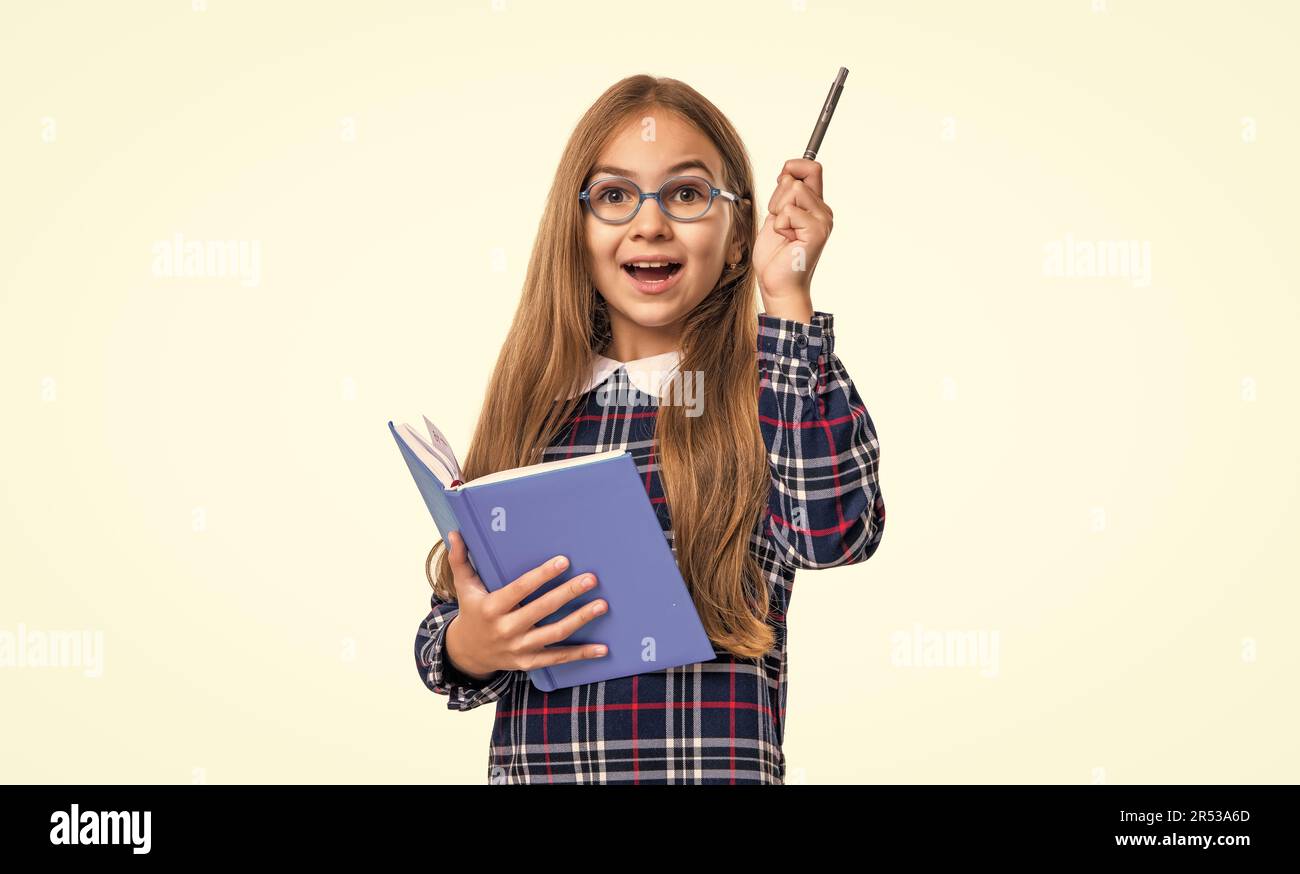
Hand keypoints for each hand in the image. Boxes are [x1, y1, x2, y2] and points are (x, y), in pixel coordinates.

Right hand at [443, 530, 608, 678]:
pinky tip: (602, 648)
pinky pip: (558, 658)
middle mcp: (506, 629)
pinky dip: (581, 654)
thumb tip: (455, 534)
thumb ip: (460, 560)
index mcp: (492, 607)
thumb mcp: (464, 587)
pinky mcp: (529, 662)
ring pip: (555, 633)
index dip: (542, 575)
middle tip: (591, 578)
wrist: (467, 653)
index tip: (564, 561)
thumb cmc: (472, 612)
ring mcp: (519, 648)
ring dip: (580, 619)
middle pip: (542, 609)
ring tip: (601, 605)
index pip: (521, 588)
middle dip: (568, 593)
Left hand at [752, 158, 831, 316]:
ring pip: (793, 190)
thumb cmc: (775, 257)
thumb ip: (784, 197)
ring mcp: (822, 221)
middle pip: (796, 178)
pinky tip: (786, 240)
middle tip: (780, 223)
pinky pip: (788, 211)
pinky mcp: (816, 231)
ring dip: (778, 211)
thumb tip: (787, 172)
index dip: (793, 167)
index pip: (812, 168)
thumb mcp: (776, 218)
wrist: (778, 285)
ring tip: (783, 233)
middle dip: (777, 197)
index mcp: (815, 206)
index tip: (781, 181)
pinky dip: (779, 225)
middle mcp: (822, 211)